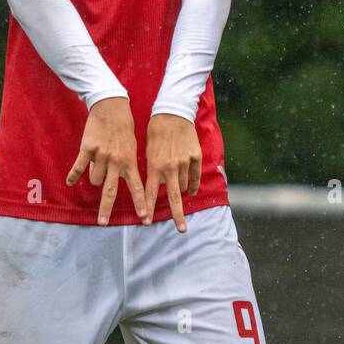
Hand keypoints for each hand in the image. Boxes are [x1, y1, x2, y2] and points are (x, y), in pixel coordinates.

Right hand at [66, 96, 146, 225]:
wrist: (112, 107)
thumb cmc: (124, 129)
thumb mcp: (131, 148)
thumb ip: (124, 166)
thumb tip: (109, 183)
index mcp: (129, 162)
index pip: (137, 187)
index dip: (140, 203)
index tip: (144, 218)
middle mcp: (116, 161)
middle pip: (111, 191)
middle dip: (106, 209)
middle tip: (102, 223)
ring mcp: (101, 155)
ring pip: (94, 180)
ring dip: (93, 178)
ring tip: (96, 166)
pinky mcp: (88, 148)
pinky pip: (79, 167)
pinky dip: (73, 175)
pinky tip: (69, 182)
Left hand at [145, 113, 202, 232]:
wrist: (172, 113)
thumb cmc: (155, 132)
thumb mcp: (148, 152)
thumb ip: (152, 171)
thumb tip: (155, 188)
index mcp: (155, 166)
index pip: (151, 193)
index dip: (148, 208)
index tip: (147, 222)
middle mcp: (170, 167)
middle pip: (174, 197)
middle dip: (177, 215)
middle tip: (182, 230)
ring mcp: (184, 162)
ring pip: (184, 185)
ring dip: (180, 190)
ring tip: (178, 190)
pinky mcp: (195, 156)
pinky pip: (195, 176)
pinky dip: (193, 185)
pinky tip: (191, 191)